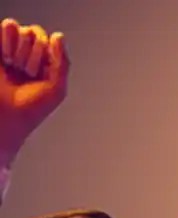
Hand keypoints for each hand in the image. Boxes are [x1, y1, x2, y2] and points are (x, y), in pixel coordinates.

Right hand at [0, 20, 70, 160]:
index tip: (37, 73)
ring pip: (17, 28)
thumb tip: (58, 36)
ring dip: (18, 46)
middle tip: (24, 72)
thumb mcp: (57, 88)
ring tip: (13, 64)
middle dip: (31, 52)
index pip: (47, 40)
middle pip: (33, 33)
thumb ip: (62, 61)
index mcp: (42, 63)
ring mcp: (7, 51)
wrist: (7, 119)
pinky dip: (5, 39)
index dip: (44, 53)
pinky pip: (3, 28)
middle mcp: (24, 55)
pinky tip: (6, 57)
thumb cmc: (32, 108)